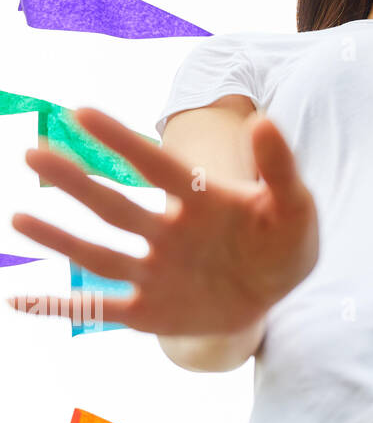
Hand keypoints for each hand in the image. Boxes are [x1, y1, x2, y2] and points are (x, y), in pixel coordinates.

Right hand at [5, 107, 318, 336]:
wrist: (277, 289)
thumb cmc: (284, 238)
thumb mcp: (295, 204)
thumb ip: (279, 166)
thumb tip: (265, 120)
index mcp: (200, 201)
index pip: (156, 166)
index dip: (122, 140)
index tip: (81, 111)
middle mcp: (168, 233)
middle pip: (116, 206)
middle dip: (76, 182)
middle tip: (32, 152)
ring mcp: (156, 271)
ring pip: (100, 255)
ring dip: (60, 238)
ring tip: (19, 217)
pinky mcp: (150, 311)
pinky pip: (100, 309)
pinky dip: (61, 308)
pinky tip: (17, 299)